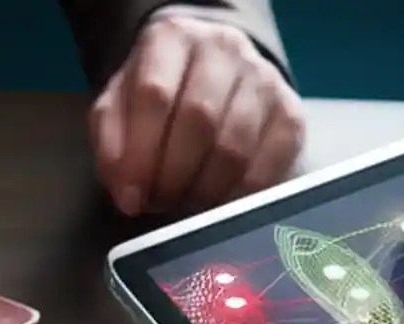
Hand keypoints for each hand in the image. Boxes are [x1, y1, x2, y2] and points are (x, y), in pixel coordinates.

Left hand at [90, 14, 304, 215]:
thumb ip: (112, 144)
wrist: (212, 73)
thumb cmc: (161, 94)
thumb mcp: (121, 107)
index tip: (132, 195)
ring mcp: (264, 78)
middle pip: (199, 120)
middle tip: (160, 202)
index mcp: (173, 38)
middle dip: (174, 176)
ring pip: (235, 147)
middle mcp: (224, 48)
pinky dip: (241, 194)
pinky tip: (220, 203)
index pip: (155, 95)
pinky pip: (271, 164)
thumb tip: (127, 193)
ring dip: (205, 191)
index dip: (141, 154)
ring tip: (186, 205)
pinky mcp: (291, 112)